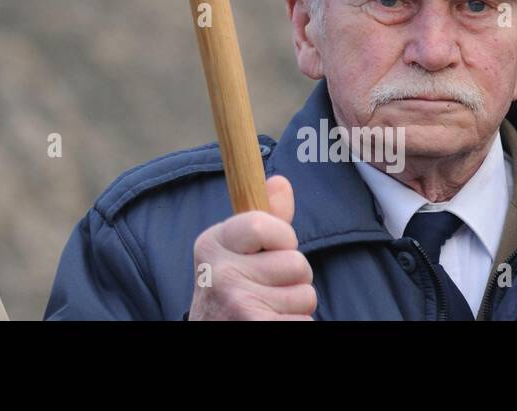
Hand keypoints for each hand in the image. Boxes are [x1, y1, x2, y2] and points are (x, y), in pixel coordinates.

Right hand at [188, 174, 316, 319]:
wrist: (210, 334)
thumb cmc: (232, 293)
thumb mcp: (236, 253)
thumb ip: (263, 219)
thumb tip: (280, 181)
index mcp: (212, 244)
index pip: (262, 223)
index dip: (282, 238)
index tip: (271, 251)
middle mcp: (220, 273)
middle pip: (296, 262)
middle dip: (294, 279)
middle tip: (267, 290)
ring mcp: (237, 303)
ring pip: (306, 294)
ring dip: (296, 305)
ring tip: (269, 309)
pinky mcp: (256, 327)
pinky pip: (305, 321)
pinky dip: (297, 325)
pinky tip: (272, 323)